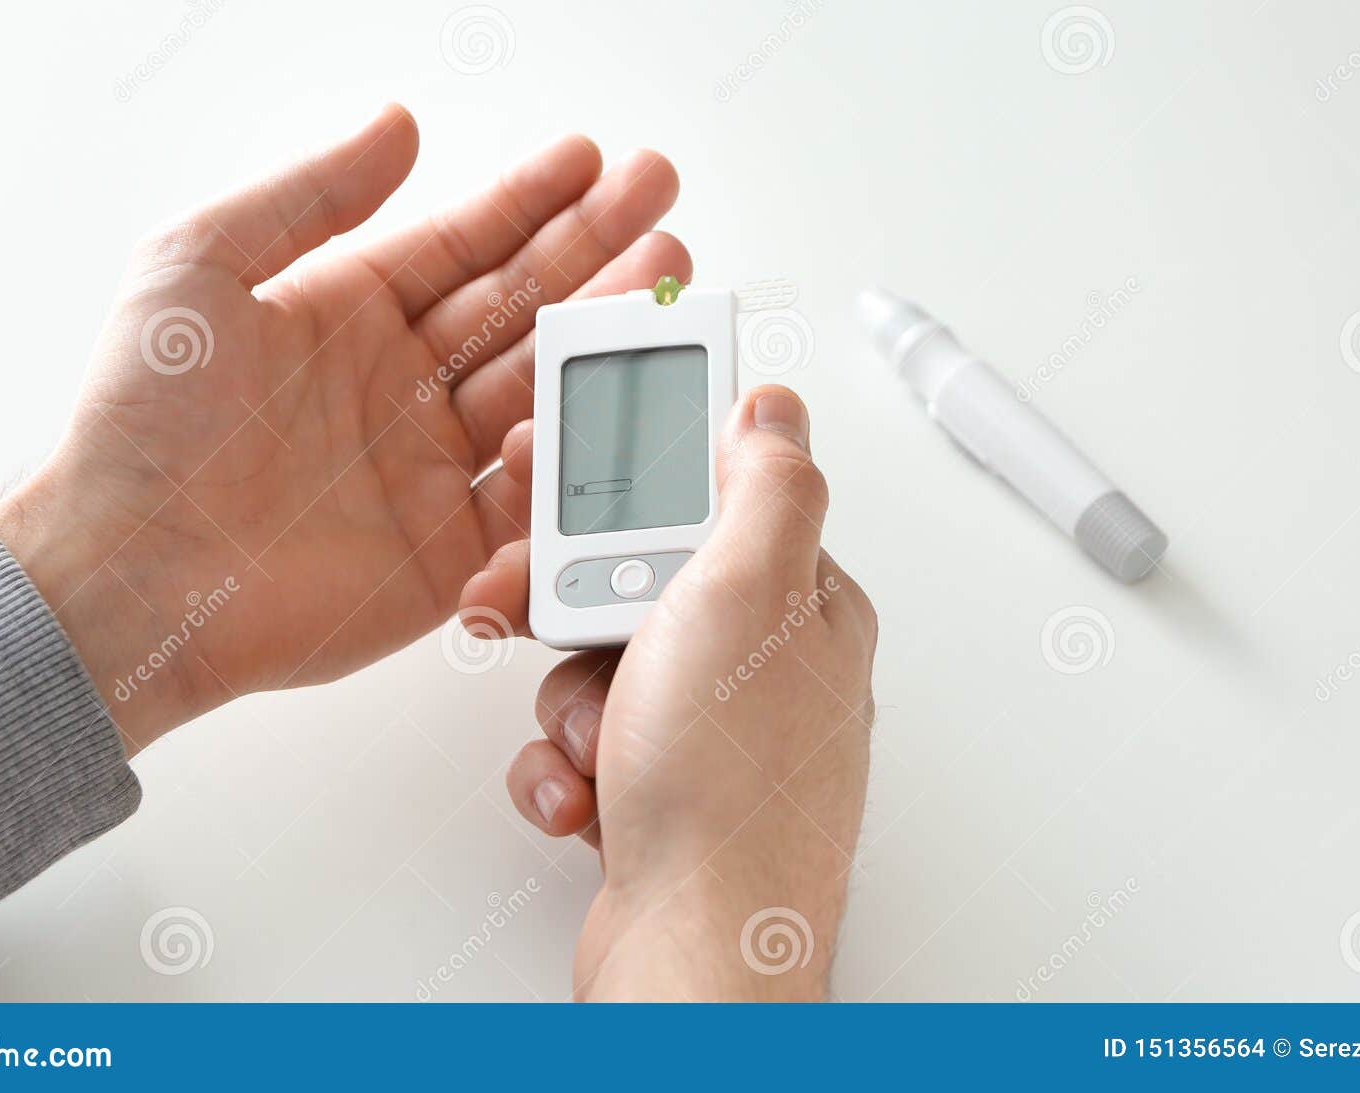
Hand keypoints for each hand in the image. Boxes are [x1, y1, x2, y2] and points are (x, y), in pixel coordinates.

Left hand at [0, 104, 687, 751]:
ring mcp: (427, 469)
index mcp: (346, 316)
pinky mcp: (446, 554)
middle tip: (660, 203)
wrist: (130, 575)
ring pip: (541, 390)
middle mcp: (398, 387)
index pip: (461, 245)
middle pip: (518, 308)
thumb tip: (399, 124)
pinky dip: (570, 455)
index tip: (592, 159)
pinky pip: (530, 501)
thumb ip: (307, 195)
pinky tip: (610, 397)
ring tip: (662, 278)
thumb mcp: (200, 265)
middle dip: (593, 251)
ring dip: (605, 335)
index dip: (529, 200)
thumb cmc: (143, 422)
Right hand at [459, 387, 878, 999]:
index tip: (581, 492)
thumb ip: (765, 485)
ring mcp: (714, 740)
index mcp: (802, 604)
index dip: (639, 495)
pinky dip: (567, 771)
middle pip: (640, 588)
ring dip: (572, 705)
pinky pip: (588, 748)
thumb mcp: (749, 592)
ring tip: (598, 743)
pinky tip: (588, 797)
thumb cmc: (730, 790)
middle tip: (557, 621)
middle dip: (581, 615)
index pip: (714, 504)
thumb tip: (775, 407)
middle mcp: (767, 670)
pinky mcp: (664, 799)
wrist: (694, 952)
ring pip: (600, 669)